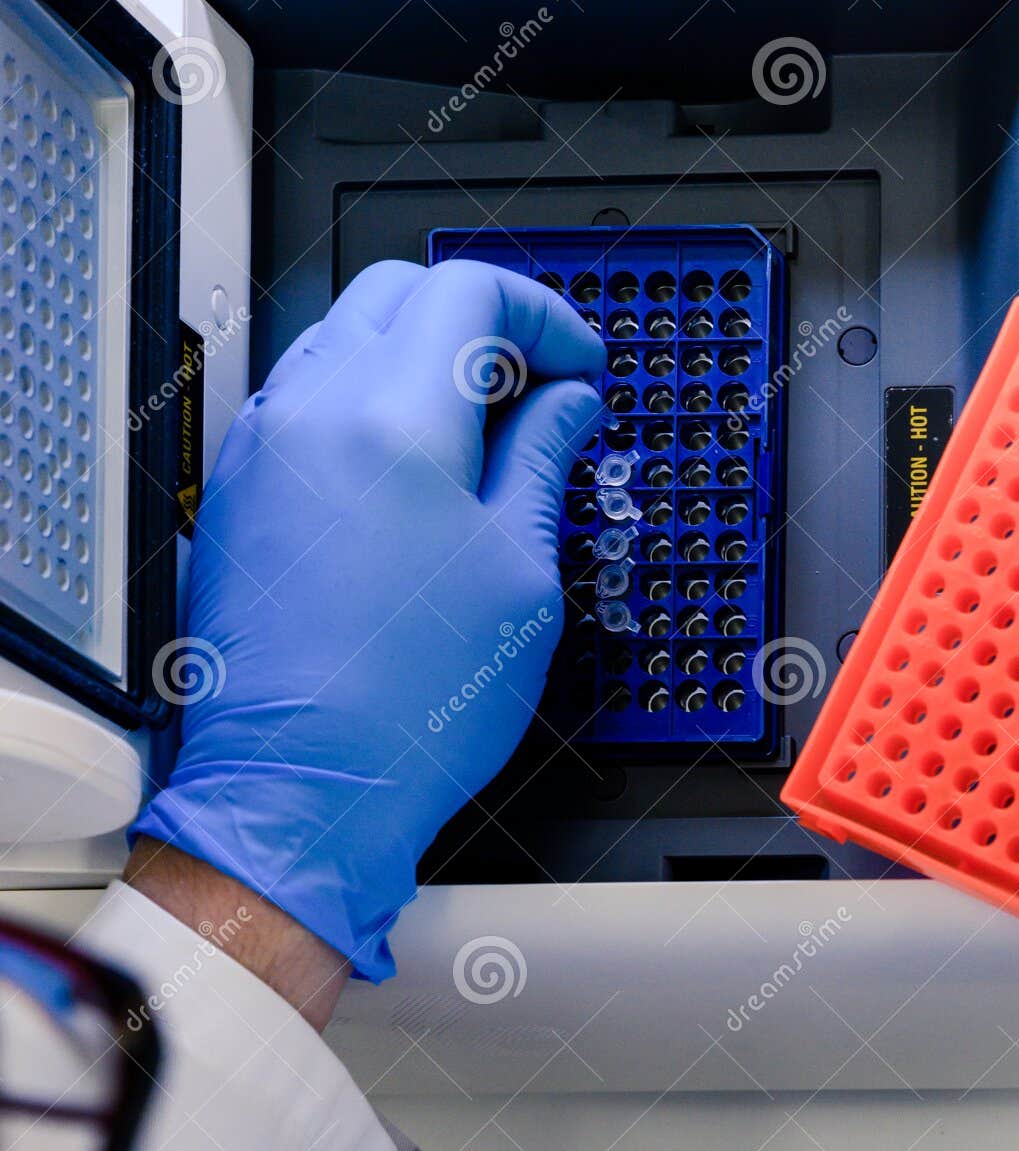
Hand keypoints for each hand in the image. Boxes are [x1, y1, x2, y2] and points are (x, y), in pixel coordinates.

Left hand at [131, 260, 603, 979]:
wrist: (303, 789)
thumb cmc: (406, 711)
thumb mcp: (518, 581)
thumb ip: (542, 465)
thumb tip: (565, 406)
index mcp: (395, 420)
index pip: (470, 290)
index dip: (544, 314)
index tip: (578, 363)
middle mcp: (313, 415)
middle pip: (399, 292)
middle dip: (479, 319)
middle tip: (535, 387)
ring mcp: (262, 451)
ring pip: (343, 338)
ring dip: (417, 357)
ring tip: (474, 436)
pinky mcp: (238, 496)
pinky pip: (304, 403)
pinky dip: (363, 404)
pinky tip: (407, 475)